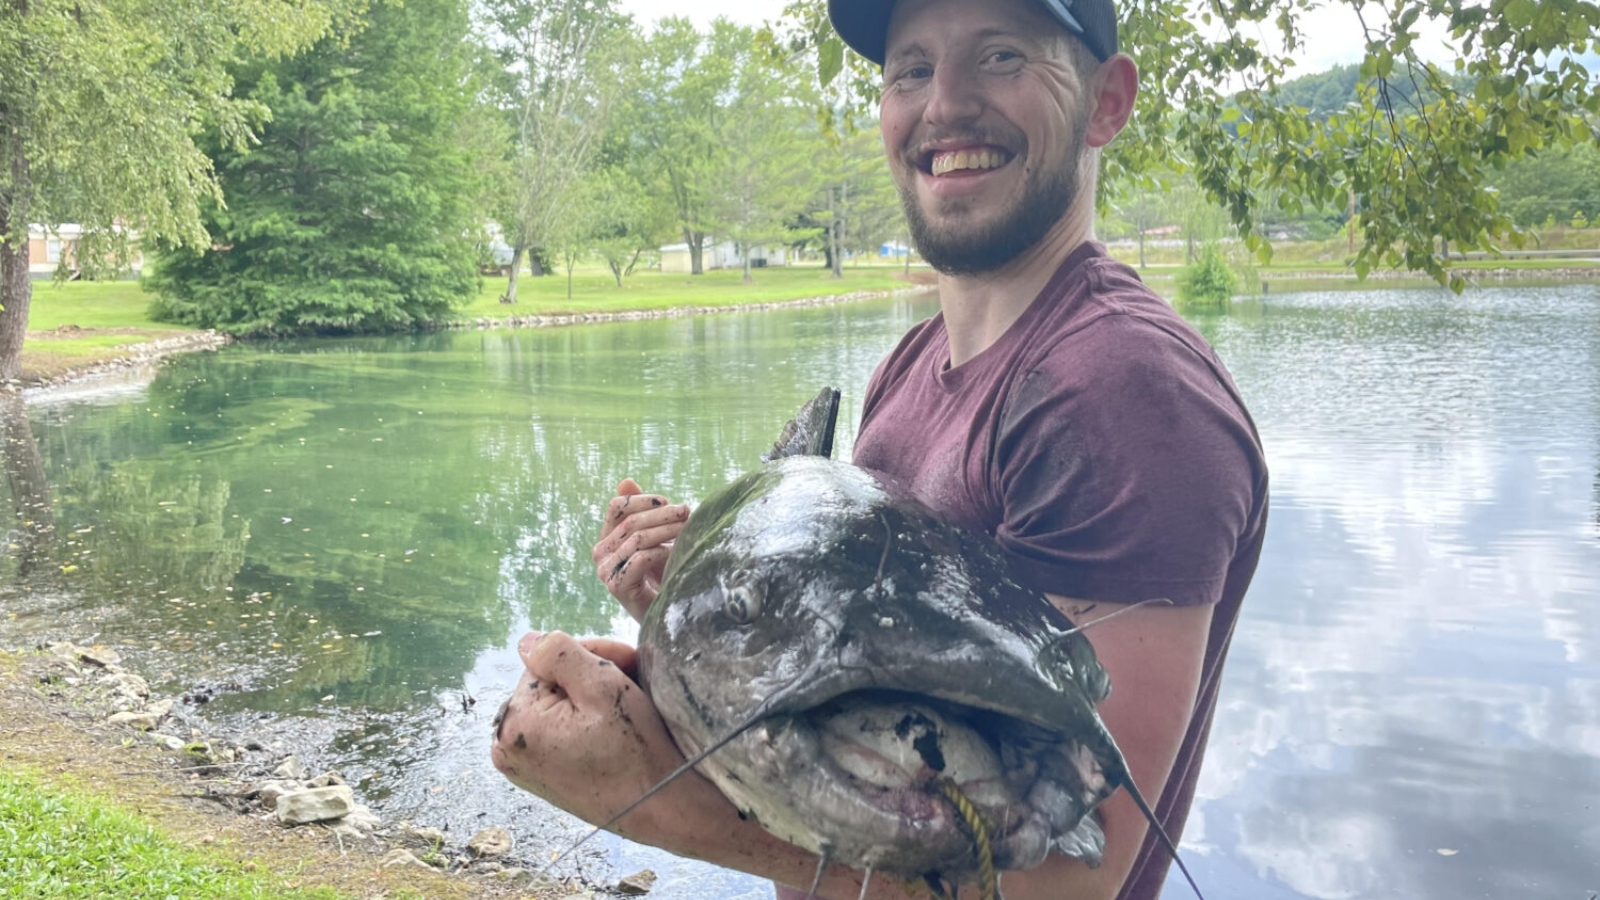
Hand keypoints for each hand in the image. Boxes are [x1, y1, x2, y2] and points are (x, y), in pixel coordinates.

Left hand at [489, 631, 686, 834]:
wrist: (661, 808)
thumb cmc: (636, 749)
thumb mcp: (602, 687)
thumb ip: (559, 654)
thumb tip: (526, 641)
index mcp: (516, 724)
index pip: (547, 660)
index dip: (590, 657)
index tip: (627, 664)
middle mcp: (506, 748)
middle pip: (549, 682)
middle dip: (590, 676)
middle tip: (632, 680)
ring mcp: (522, 767)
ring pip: (557, 704)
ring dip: (591, 697)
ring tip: (626, 707)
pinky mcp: (541, 777)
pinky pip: (558, 730)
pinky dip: (585, 722)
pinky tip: (613, 729)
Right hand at [592, 478, 689, 620]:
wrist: (669, 613)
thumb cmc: (665, 574)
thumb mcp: (656, 538)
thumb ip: (644, 512)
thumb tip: (626, 480)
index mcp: (607, 538)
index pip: (617, 506)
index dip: (644, 500)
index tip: (669, 502)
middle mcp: (600, 554)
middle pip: (630, 521)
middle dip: (664, 515)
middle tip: (688, 513)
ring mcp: (605, 572)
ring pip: (637, 538)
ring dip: (668, 531)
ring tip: (689, 531)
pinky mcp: (617, 587)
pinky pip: (639, 558)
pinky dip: (662, 552)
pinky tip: (677, 554)